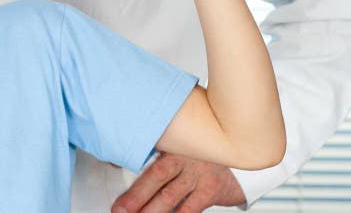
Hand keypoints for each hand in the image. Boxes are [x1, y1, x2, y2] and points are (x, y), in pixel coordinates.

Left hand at [111, 153, 245, 212]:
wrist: (237, 162)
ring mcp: (197, 174)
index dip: (128, 166)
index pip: (147, 155)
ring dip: (151, 211)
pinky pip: (189, 209)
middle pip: (155, 176)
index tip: (113, 176)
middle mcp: (183, 156)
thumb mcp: (177, 151)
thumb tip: (114, 163)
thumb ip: (153, 156)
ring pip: (169, 196)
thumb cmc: (197, 159)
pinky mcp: (209, 191)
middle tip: (120, 210)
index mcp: (171, 144)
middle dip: (135, 196)